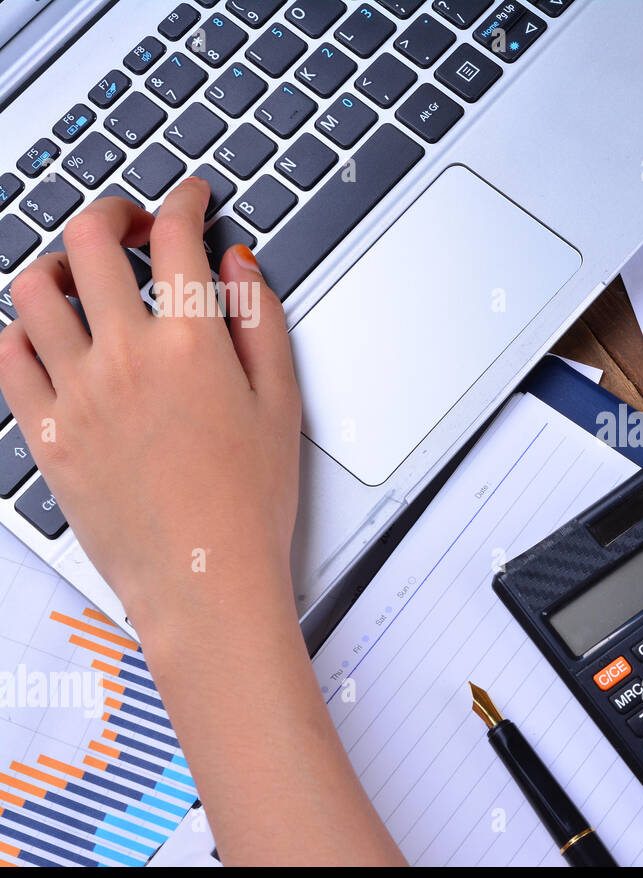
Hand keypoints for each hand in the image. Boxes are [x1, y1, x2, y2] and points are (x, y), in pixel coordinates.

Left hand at [0, 181, 401, 864]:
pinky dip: (23, 331)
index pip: (176, 236)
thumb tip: (238, 266)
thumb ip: (262, 322)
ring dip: (58, 267)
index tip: (191, 198)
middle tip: (128, 222)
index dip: (185, 199)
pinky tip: (51, 337)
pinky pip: (8, 356)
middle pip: (90, 241)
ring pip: (34, 290)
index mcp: (192, 344)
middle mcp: (125, 356)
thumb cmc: (251, 504)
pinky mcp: (44, 432)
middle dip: (110, 212)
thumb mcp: (283, 403)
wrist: (206, 583)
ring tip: (81, 279)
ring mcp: (75, 392)